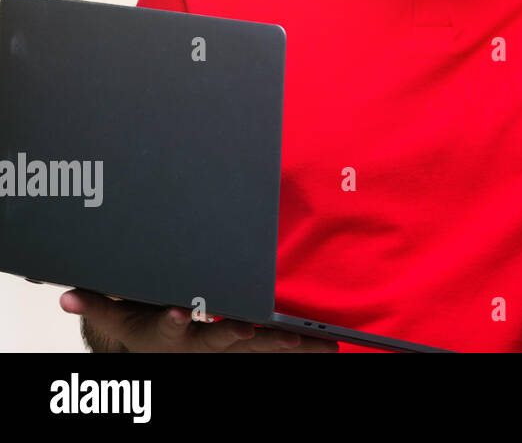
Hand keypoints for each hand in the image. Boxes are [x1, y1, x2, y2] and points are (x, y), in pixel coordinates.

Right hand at [60, 289, 338, 352]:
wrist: (160, 354)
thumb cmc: (144, 326)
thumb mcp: (118, 315)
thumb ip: (97, 301)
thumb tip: (68, 295)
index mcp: (166, 334)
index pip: (167, 327)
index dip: (172, 319)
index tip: (180, 309)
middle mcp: (198, 346)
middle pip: (218, 341)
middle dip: (235, 333)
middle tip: (252, 325)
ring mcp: (226, 350)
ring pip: (256, 347)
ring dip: (282, 343)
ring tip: (309, 340)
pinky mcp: (248, 348)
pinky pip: (275, 347)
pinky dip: (299, 345)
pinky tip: (324, 343)